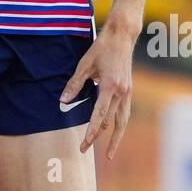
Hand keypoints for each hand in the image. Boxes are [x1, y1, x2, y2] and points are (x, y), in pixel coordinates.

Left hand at [60, 23, 135, 159]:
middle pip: (110, 122)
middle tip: (83, 149)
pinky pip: (125, 113)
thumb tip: (63, 102)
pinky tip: (113, 132)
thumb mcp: (84, 65)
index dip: (91, 130)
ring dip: (115, 138)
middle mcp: (122, 92)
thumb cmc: (101, 48)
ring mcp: (127, 92)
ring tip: (108, 153)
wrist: (122, 37)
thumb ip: (74, 85)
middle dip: (97, 137)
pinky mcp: (128, 91)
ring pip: (122, 121)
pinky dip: (119, 124)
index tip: (84, 143)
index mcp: (110, 86)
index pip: (99, 115)